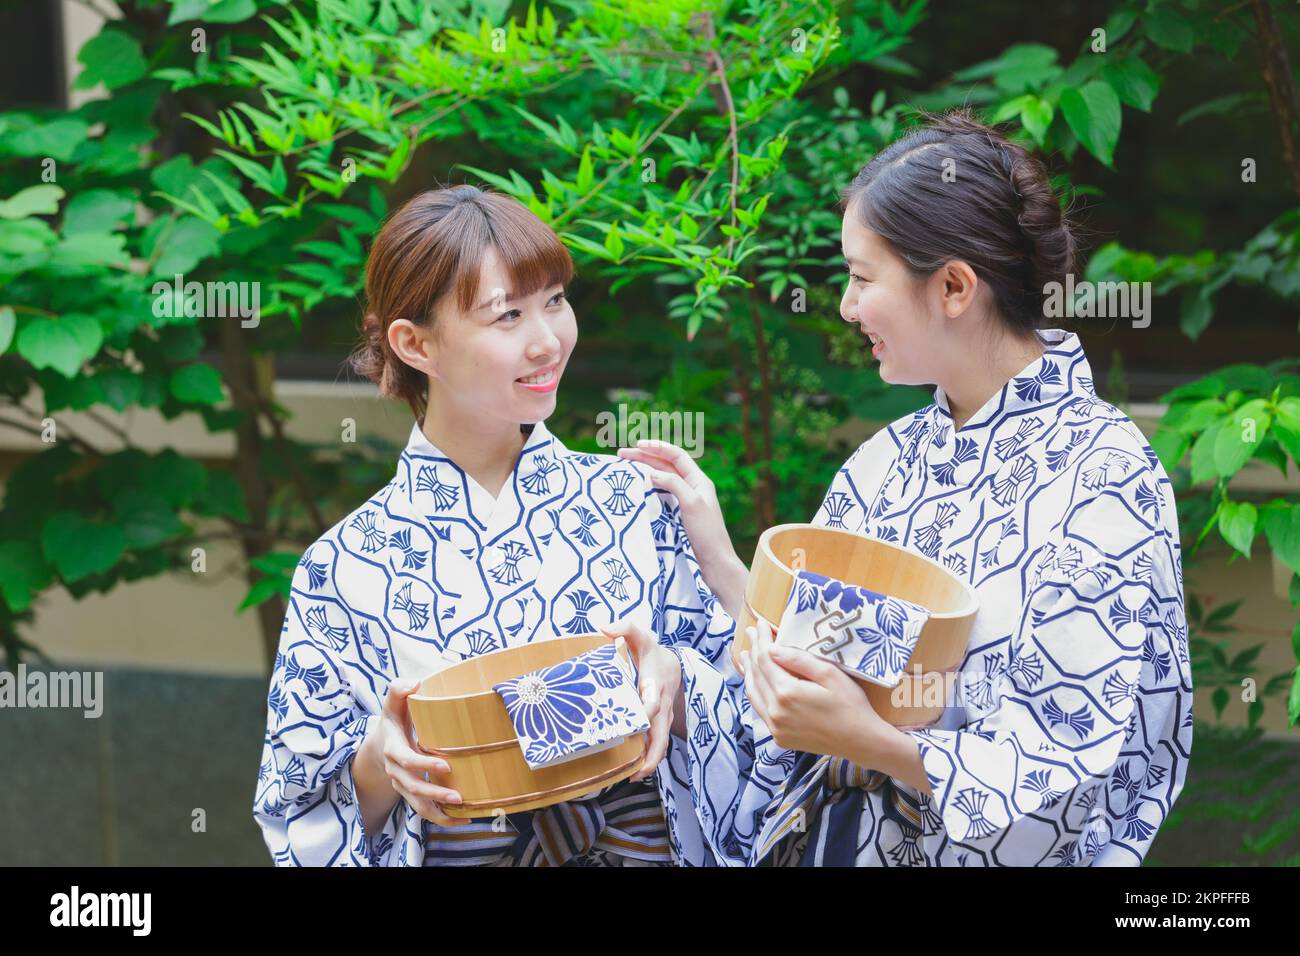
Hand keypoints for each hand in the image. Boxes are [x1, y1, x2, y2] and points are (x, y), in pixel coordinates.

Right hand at [374, 677, 466, 826]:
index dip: (423, 764)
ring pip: (418, 806)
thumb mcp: (393, 702)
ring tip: (464, 814)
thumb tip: (413, 684)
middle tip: (458, 797)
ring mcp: (403, 785)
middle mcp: (396, 770)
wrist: (381, 742)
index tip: (446, 766)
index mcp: (393, 748)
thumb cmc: (395, 718)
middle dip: (435, 794)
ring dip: (440, 812)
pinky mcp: (412, 794)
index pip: (406, 760)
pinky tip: (464, 818)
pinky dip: (443, 818)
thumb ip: (399, 689)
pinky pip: (425, 811)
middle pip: (412, 787)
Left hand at [599, 620, 682, 781]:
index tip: (636, 722)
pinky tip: (630, 771)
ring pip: (661, 744)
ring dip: (649, 763)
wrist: (672, 664)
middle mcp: (662, 705)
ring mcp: (662, 718)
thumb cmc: (650, 652)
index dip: (646, 712)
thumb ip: (625, 627)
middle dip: (652, 755)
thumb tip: (604, 627)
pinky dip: (646, 759)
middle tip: (637, 772)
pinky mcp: (659, 725)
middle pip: (662, 734)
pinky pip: (656, 744)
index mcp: (656, 684)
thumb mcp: (640, 636)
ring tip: (631, 777)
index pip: (653, 702)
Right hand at [616, 439, 731, 567]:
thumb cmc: (706, 532)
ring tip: (626, 466)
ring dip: (646, 469)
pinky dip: (649, 486)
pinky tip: (639, 487)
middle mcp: (693, 486)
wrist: (715, 562)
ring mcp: (687, 500)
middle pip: (667, 464)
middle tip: (621, 454)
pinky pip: (663, 492)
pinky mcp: (681, 513)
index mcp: (699, 480)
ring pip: (664, 478)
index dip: (657, 447)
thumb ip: (673, 484)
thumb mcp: (691, 504)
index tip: (637, 445)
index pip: (676, 456)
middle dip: (645, 457)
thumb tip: (652, 472)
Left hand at [739, 618, 889, 758]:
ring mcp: (775, 727)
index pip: (765, 659)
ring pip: (753, 693)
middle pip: (756, 674)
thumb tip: (772, 648)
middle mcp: (775, 711)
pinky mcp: (779, 737)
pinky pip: (760, 710)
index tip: (761, 624)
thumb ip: (799, 660)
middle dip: (754, 651)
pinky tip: (757, 683)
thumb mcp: (829, 675)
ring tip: (747, 655)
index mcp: (787, 692)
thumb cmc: (850, 704)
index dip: (762, 640)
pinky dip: (755, 692)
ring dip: (749, 672)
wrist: (861, 741)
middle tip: (752, 634)